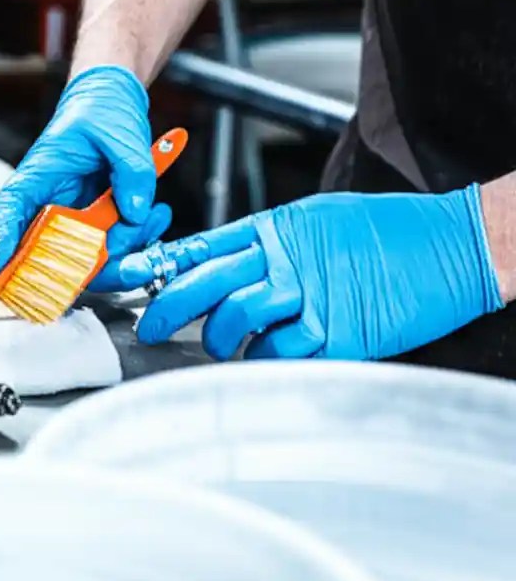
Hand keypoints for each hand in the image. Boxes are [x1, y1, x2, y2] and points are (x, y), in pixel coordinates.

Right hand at [0, 65, 170, 289]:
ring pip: (86, 261)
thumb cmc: (100, 108)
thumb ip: (131, 171)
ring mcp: (73, 221)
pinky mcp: (97, 227)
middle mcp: (50, 207)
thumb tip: (136, 211)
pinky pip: (111, 252)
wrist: (116, 101)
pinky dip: (136, 244)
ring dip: (124, 252)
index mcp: (37, 177)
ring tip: (151, 217)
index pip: (9, 211)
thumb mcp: (118, 132)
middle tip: (130, 265)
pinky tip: (153, 219)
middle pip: (48, 255)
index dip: (0, 242)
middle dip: (89, 268)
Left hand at [114, 185, 503, 359]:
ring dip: (217, 339)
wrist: (455, 247)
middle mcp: (286, 261)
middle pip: (204, 284)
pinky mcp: (336, 334)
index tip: (125, 280)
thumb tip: (218, 265)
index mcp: (276, 230)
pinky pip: (279, 354)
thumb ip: (267, 244)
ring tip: (221, 344)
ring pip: (234, 321)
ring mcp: (310, 298)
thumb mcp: (316, 221)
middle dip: (166, 309)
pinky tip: (271, 354)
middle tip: (150, 327)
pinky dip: (266, 359)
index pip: (201, 247)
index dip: (158, 265)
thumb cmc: (387, 233)